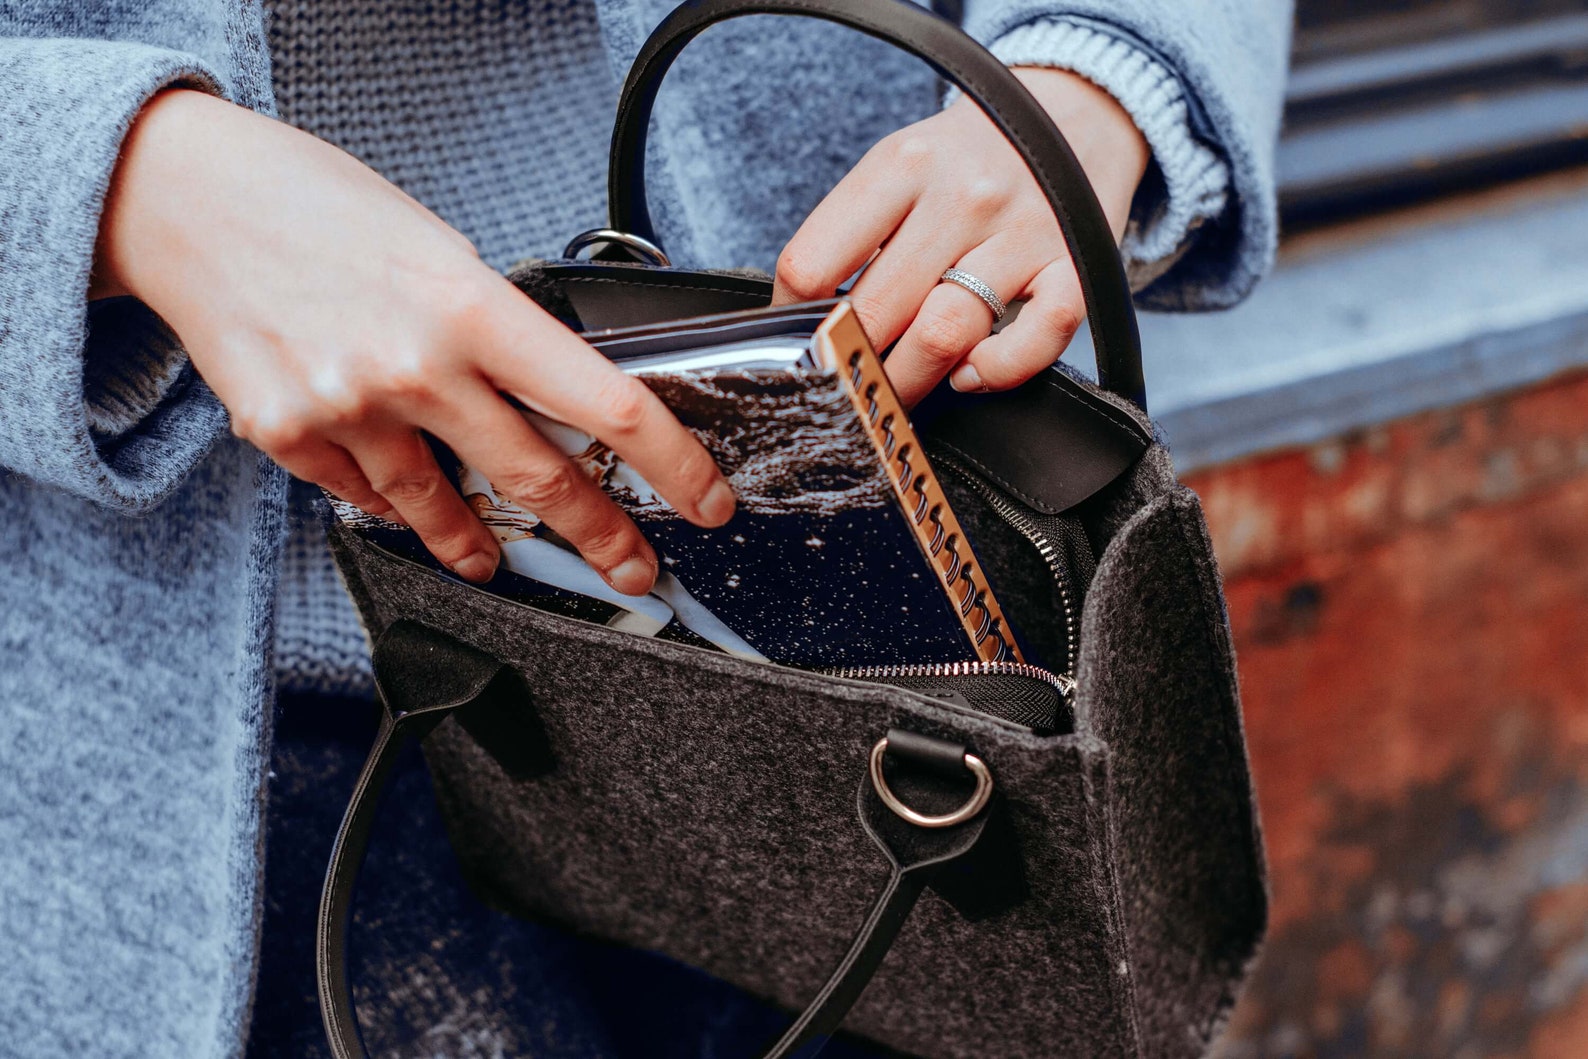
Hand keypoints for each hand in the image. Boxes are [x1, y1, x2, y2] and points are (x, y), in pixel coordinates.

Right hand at [93, 89, 735, 593]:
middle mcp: (417, 366)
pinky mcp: (290, 440)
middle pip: (540, 479)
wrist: (187, 200)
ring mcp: (349, 411)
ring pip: (448, 510)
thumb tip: (546, 393)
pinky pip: (369, 497)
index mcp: (473, 305)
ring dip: (487, 546)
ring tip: (505, 561)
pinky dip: (396, 503)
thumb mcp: (437, 248)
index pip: (607, 405)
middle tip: (635, 568)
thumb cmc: (318, 205)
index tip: (705, 500)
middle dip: (602, 539)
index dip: (673, 465)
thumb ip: (493, 326)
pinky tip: (408, 503)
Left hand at [772, 68, 1147, 405]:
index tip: (796, 344)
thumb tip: (803, 324)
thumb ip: (857, 233)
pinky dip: (996, 371)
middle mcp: (962, 194)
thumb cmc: (968, 159)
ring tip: (895, 393)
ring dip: (908, 381)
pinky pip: (1036, 339)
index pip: (813, 262)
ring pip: (942, 333)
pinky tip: (969, 374)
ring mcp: (1023, 231)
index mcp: (902, 164)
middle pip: (876, 310)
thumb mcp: (901, 166)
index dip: (792, 320)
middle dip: (850, 365)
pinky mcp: (1077, 266)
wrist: (1076, 110)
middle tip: (844, 385)